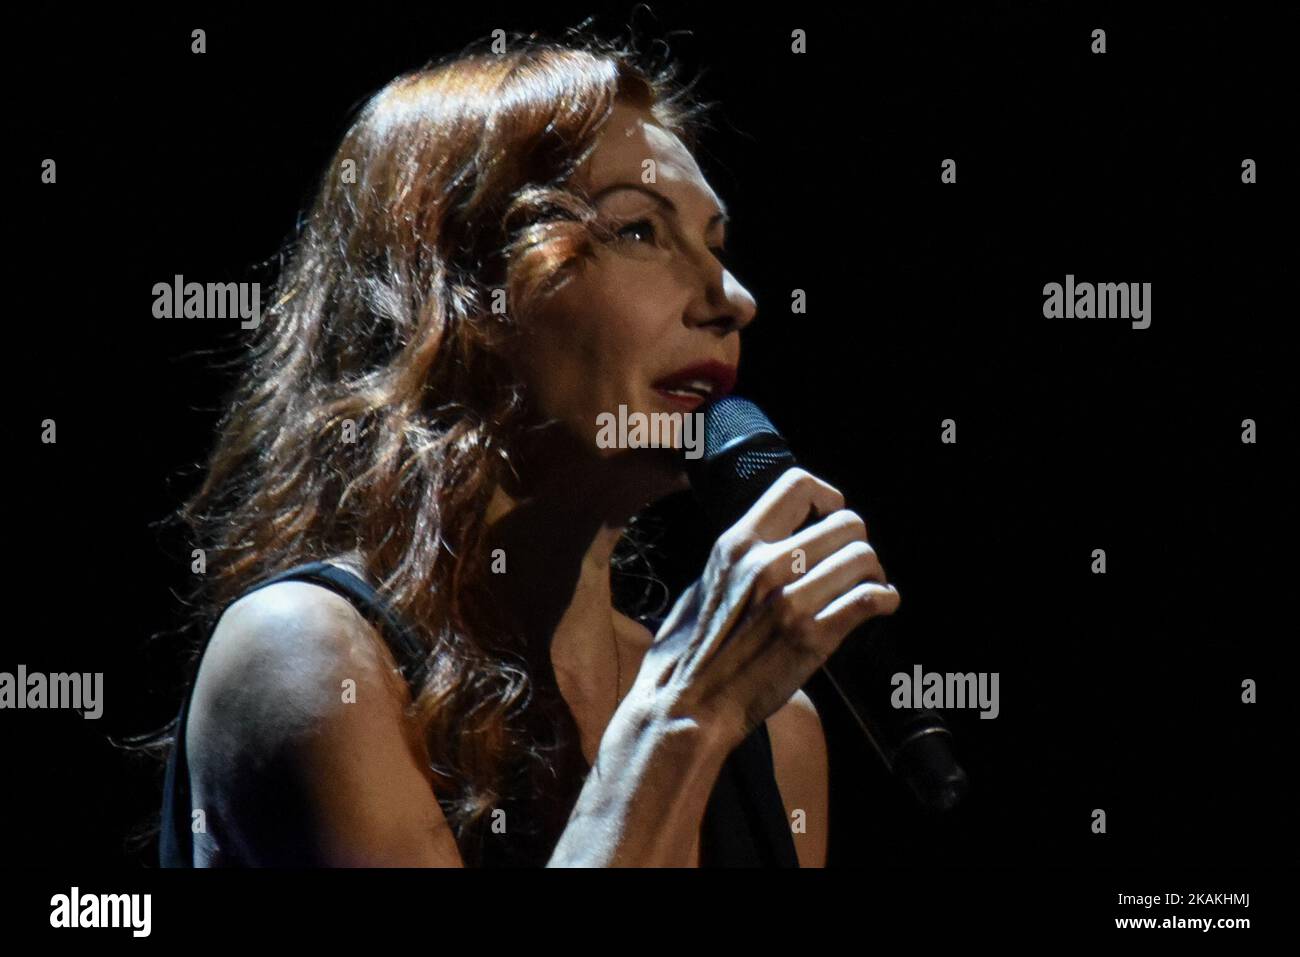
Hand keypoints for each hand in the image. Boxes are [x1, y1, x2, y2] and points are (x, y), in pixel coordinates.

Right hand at [630, 467, 899, 750]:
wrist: (687, 705)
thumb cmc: (689, 651)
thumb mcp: (704, 583)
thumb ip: (741, 558)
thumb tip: (772, 542)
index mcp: (738, 544)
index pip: (799, 485)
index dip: (827, 498)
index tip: (831, 516)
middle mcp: (767, 564)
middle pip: (846, 523)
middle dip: (857, 542)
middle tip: (853, 565)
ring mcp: (791, 600)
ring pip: (863, 558)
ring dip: (873, 573)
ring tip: (866, 587)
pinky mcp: (813, 637)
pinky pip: (869, 599)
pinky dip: (884, 600)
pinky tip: (880, 607)